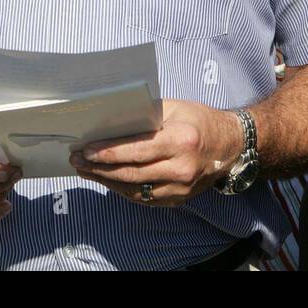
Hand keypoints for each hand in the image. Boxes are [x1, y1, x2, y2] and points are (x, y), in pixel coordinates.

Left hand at [70, 99, 243, 206]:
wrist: (230, 145)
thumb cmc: (200, 120)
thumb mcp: (175, 108)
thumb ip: (145, 114)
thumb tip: (110, 121)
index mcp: (181, 140)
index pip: (137, 150)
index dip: (108, 152)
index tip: (85, 150)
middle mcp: (181, 168)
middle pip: (132, 173)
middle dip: (100, 168)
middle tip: (77, 161)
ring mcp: (181, 188)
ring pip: (135, 190)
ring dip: (106, 181)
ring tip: (86, 170)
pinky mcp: (179, 199)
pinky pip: (144, 198)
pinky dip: (122, 189)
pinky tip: (107, 179)